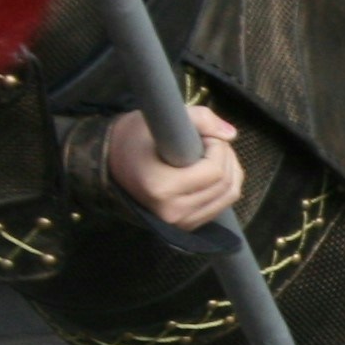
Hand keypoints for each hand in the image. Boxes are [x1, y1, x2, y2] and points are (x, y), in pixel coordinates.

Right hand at [104, 105, 240, 229]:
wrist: (113, 163)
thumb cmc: (135, 138)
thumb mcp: (161, 118)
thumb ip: (201, 119)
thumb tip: (231, 134)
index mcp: (161, 187)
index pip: (214, 171)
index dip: (218, 147)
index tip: (204, 134)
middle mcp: (172, 212)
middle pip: (224, 184)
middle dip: (226, 156)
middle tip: (210, 140)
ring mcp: (181, 223)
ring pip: (229, 195)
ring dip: (231, 169)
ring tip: (212, 154)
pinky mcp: (188, 225)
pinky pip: (222, 204)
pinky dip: (226, 184)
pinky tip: (212, 170)